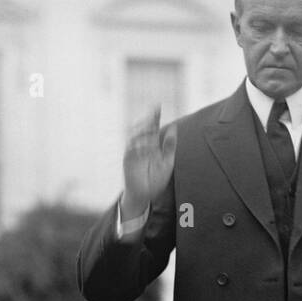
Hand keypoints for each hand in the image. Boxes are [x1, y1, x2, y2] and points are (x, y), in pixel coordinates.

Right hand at [122, 105, 176, 219]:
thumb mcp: (167, 162)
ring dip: (143, 130)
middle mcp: (142, 146)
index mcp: (152, 145)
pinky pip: (131, 150)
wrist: (144, 195)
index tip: (158, 105)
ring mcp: (133, 153)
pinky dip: (138, 146)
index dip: (154, 116)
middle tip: (154, 110)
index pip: (152, 127)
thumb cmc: (155, 180)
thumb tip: (173, 127)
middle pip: (143, 129)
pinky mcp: (128, 161)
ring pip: (135, 137)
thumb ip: (170, 146)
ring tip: (152, 126)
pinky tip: (147, 144)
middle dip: (148, 119)